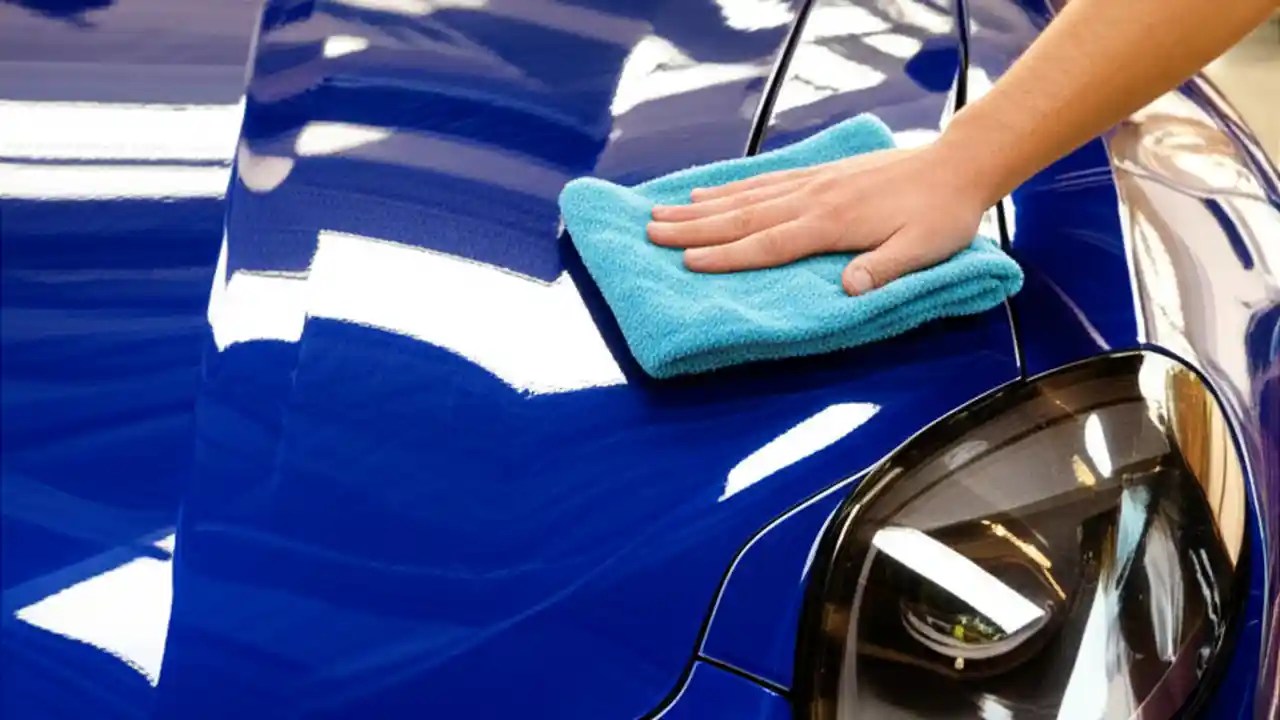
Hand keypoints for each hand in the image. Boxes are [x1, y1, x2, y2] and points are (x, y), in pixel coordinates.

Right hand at [646, 143, 992, 294]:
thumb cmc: (943, 214)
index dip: (727, 255)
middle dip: (694, 227)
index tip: (687, 262)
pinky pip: (764, 181)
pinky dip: (731, 188)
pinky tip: (707, 192)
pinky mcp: (818, 175)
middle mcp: (814, 198)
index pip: (769, 242)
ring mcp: (813, 183)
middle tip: (651, 234)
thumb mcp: (924, 249)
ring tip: (662, 212)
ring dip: (701, 206)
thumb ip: (884, 269)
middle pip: (743, 216)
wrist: (957, 165)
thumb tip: (848, 290)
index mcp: (833, 223)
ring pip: (746, 196)